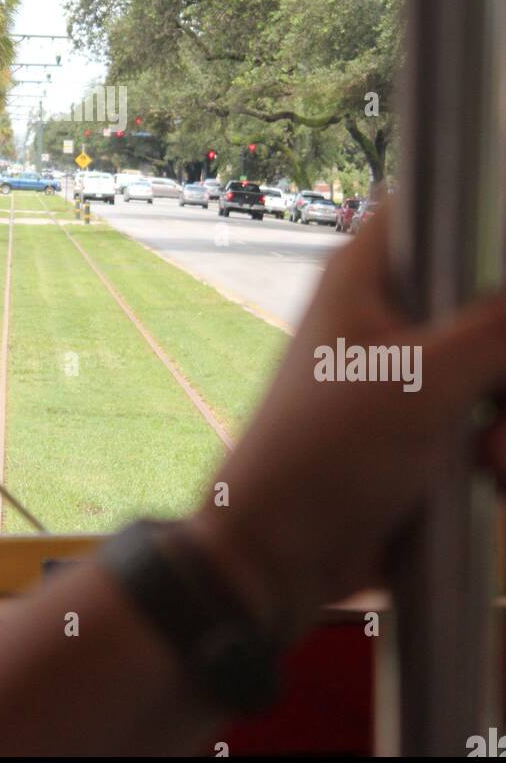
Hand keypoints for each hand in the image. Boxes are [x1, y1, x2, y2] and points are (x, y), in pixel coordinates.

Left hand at [189, 207, 505, 642]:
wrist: (280, 556)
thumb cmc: (326, 453)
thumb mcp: (424, 381)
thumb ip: (495, 328)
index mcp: (366, 274)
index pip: (435, 206)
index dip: (484, 225)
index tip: (504, 274)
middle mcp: (387, 313)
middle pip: (486, 298)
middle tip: (502, 403)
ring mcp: (406, 373)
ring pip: (495, 368)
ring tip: (494, 459)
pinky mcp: (422, 430)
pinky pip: (486, 421)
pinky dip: (498, 450)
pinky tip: (492, 480)